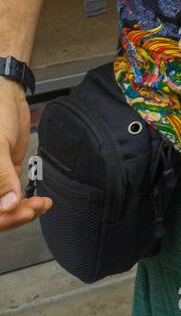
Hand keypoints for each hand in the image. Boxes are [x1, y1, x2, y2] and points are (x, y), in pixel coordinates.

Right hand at [0, 77, 50, 231]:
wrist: (7, 98)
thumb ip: (2, 176)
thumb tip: (9, 204)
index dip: (3, 217)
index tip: (21, 211)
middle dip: (15, 216)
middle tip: (34, 208)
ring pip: (5, 208)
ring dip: (23, 211)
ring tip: (41, 205)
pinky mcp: (5, 177)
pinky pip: (13, 197)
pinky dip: (26, 202)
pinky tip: (39, 202)